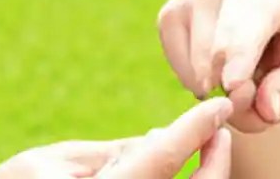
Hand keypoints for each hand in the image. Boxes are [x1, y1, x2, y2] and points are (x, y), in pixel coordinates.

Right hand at [0, 98, 233, 177]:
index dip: (197, 128)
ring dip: (202, 178)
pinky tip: (169, 171)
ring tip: (201, 147)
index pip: (166, 156)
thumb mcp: (59, 160)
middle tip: (219, 132)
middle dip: (215, 162)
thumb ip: (114, 152)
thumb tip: (160, 139)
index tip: (220, 107)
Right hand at [157, 0, 279, 132]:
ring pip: (195, 55)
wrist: (270, 32)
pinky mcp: (175, 7)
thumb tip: (265, 106)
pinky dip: (188, 77)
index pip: (255, 22)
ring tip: (235, 86)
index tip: (232, 84)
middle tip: (245, 102)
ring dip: (212, 87)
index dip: (241, 54)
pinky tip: (211, 75)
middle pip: (219, 44)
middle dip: (228, 87)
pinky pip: (173, 54)